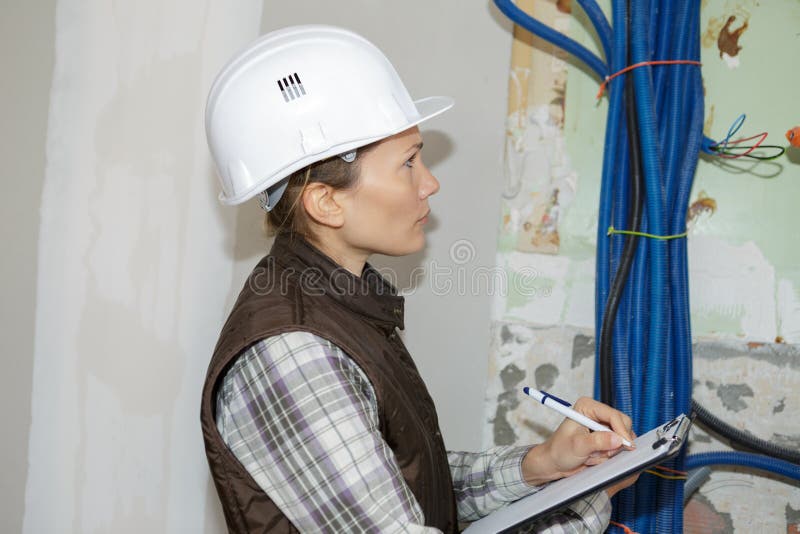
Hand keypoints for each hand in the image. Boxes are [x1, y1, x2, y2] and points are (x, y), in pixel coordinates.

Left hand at [521, 397, 636, 486]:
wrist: (555, 463)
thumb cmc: (559, 451)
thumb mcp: (578, 446)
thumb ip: (598, 442)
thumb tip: (617, 439)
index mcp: (587, 407)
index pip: (613, 415)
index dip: (621, 430)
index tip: (626, 445)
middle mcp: (596, 413)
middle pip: (622, 423)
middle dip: (616, 441)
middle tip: (605, 453)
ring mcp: (602, 425)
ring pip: (622, 436)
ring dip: (612, 449)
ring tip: (594, 454)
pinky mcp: (606, 437)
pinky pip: (619, 446)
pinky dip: (611, 453)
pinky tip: (597, 456)